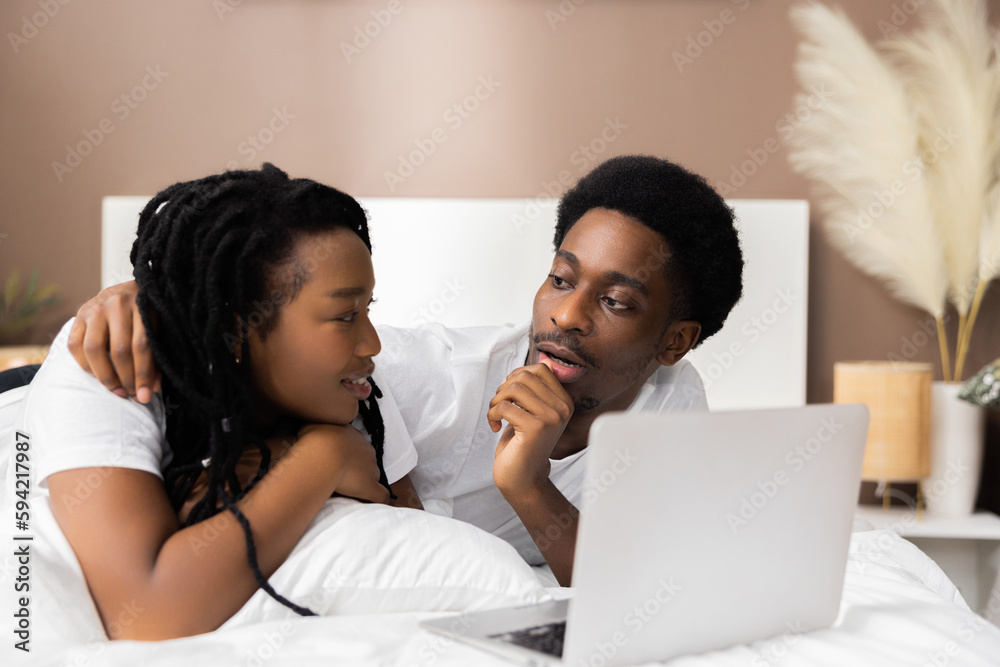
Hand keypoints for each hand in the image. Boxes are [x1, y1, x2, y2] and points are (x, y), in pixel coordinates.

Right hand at [68, 281, 160, 402]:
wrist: (128, 289)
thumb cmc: (147, 314)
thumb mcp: (157, 329)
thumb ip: (156, 357)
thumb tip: (151, 390)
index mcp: (141, 305)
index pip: (142, 345)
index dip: (143, 373)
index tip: (145, 395)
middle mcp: (116, 304)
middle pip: (119, 349)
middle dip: (126, 378)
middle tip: (131, 395)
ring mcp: (95, 308)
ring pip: (94, 348)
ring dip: (105, 376)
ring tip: (116, 391)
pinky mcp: (79, 315)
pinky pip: (75, 345)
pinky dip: (85, 365)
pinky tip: (97, 376)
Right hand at [296, 424, 390, 503]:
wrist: (323, 452)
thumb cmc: (315, 436)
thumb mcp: (312, 426)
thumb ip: (315, 428)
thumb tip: (309, 428)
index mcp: (355, 438)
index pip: (356, 447)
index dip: (348, 456)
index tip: (337, 462)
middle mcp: (367, 452)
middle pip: (366, 462)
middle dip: (357, 469)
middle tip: (341, 476)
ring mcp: (371, 469)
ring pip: (373, 476)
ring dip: (364, 482)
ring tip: (349, 490)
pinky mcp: (370, 486)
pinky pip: (381, 495)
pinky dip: (379, 498)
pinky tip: (371, 503)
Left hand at [488, 364, 573, 497]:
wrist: (523, 479)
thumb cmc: (522, 444)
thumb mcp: (533, 412)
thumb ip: (536, 389)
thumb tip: (541, 360)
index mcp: (564, 401)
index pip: (540, 369)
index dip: (518, 375)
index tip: (509, 394)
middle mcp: (562, 408)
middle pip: (525, 376)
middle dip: (504, 387)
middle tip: (499, 406)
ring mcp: (551, 418)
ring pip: (514, 388)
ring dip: (496, 400)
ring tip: (496, 415)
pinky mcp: (535, 428)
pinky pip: (505, 406)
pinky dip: (493, 414)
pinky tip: (495, 427)